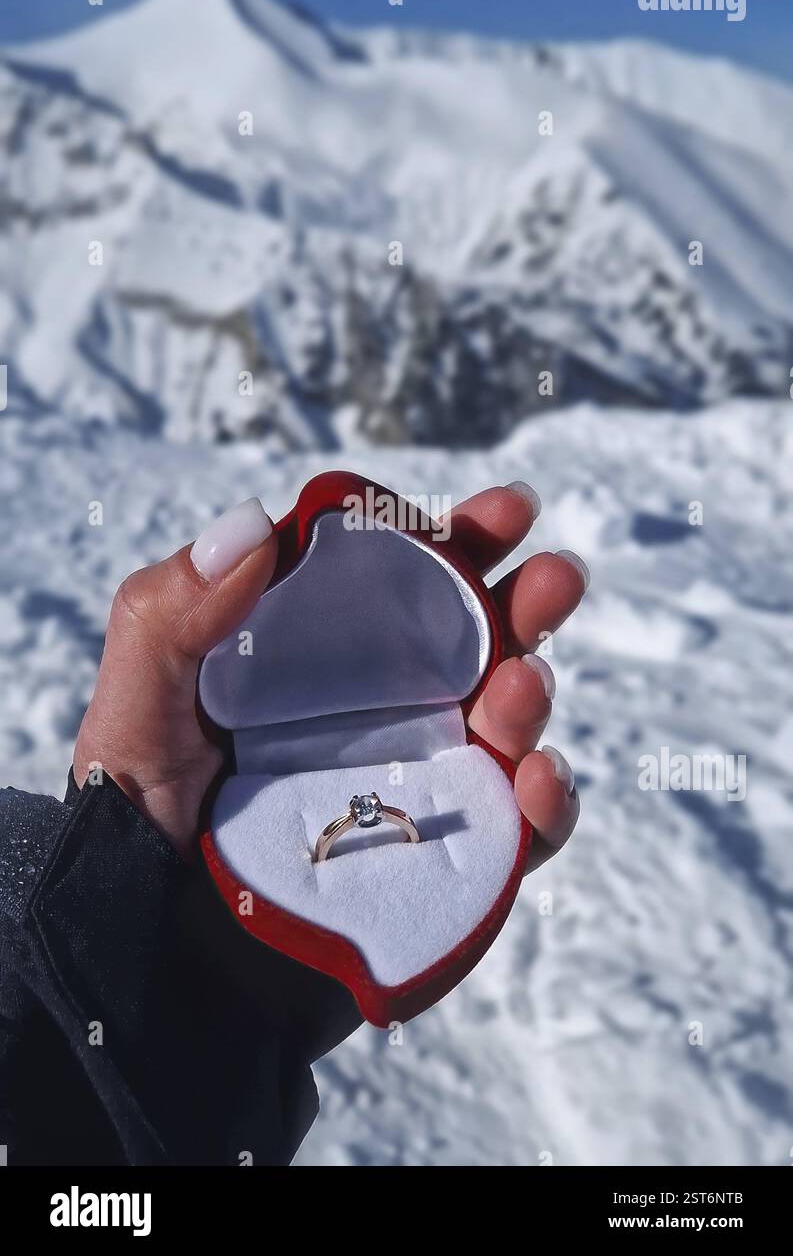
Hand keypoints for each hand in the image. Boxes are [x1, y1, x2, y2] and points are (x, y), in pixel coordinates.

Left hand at [73, 485, 587, 865]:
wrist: (153, 958)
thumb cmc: (136, 821)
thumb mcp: (136, 705)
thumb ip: (173, 611)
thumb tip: (258, 523)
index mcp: (327, 656)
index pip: (407, 580)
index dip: (460, 538)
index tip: (502, 512)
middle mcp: (387, 710)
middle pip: (481, 641)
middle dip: (530, 600)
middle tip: (556, 577)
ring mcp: (423, 784)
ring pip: (509, 726)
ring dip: (532, 693)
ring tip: (520, 686)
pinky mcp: (446, 863)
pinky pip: (518, 830)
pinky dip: (547, 804)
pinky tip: (535, 779)